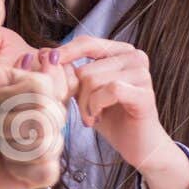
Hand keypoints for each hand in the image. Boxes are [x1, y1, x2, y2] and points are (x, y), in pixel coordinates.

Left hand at [0, 0, 72, 188]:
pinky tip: (5, 162)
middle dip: (17, 118)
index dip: (29, 90)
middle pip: (55, 114)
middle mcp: (45, 113)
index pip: (55, 83)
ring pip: (52, 144)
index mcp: (35, 85)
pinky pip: (47, 171)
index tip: (2, 93)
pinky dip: (24, 168)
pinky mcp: (37, 173)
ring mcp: (44, 144)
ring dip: (16, 144)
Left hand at [54, 34, 188, 188]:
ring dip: (86, 105)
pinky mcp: (145, 93)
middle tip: (84, 112)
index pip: (87, 43)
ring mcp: (142, 73)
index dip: (64, 54)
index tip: (48, 68)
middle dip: (77, 94)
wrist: (137, 145)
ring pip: (93, 80)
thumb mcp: (85, 92)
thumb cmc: (110, 118)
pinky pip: (110, 90)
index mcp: (121, 51)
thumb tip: (44, 53)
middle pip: (86, 68)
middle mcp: (135, 56)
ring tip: (93, 117)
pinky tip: (99, 118)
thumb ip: (70, 73)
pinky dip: (97, 107)